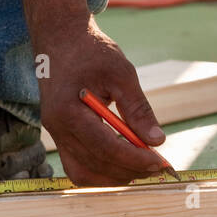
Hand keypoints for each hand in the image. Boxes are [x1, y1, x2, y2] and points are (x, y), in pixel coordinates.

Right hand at [35, 19, 167, 185]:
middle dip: (130, 170)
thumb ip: (138, 108)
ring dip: (116, 176)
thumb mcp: (122, 73)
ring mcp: (55, 134)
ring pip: (83, 173)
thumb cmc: (92, 53)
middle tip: (159, 167)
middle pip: (94, 165)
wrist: (61, 40)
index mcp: (69, 110)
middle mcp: (57, 128)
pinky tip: (124, 165)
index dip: (134, 159)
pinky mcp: (60, 136)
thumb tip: (157, 141)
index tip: (160, 162)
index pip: (104, 147)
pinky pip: (77, 166)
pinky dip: (101, 172)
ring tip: (144, 167)